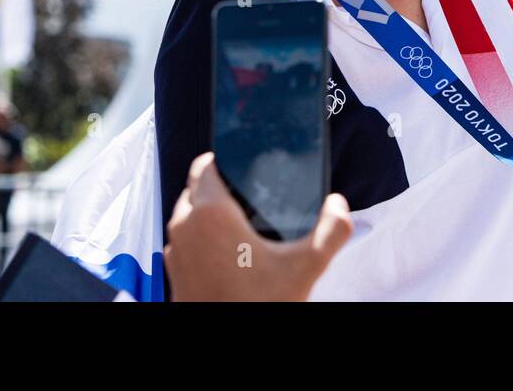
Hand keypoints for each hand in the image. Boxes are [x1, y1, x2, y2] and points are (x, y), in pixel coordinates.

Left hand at [163, 151, 351, 300]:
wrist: (229, 351)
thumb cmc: (258, 306)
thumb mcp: (307, 267)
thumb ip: (331, 230)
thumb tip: (338, 205)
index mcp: (209, 214)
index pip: (206, 165)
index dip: (225, 160)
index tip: (247, 168)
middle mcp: (184, 228)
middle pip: (198, 189)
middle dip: (223, 190)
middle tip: (253, 201)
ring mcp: (174, 253)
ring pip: (189, 217)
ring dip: (210, 217)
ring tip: (244, 229)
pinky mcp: (174, 274)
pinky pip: (187, 244)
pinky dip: (203, 242)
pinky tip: (232, 256)